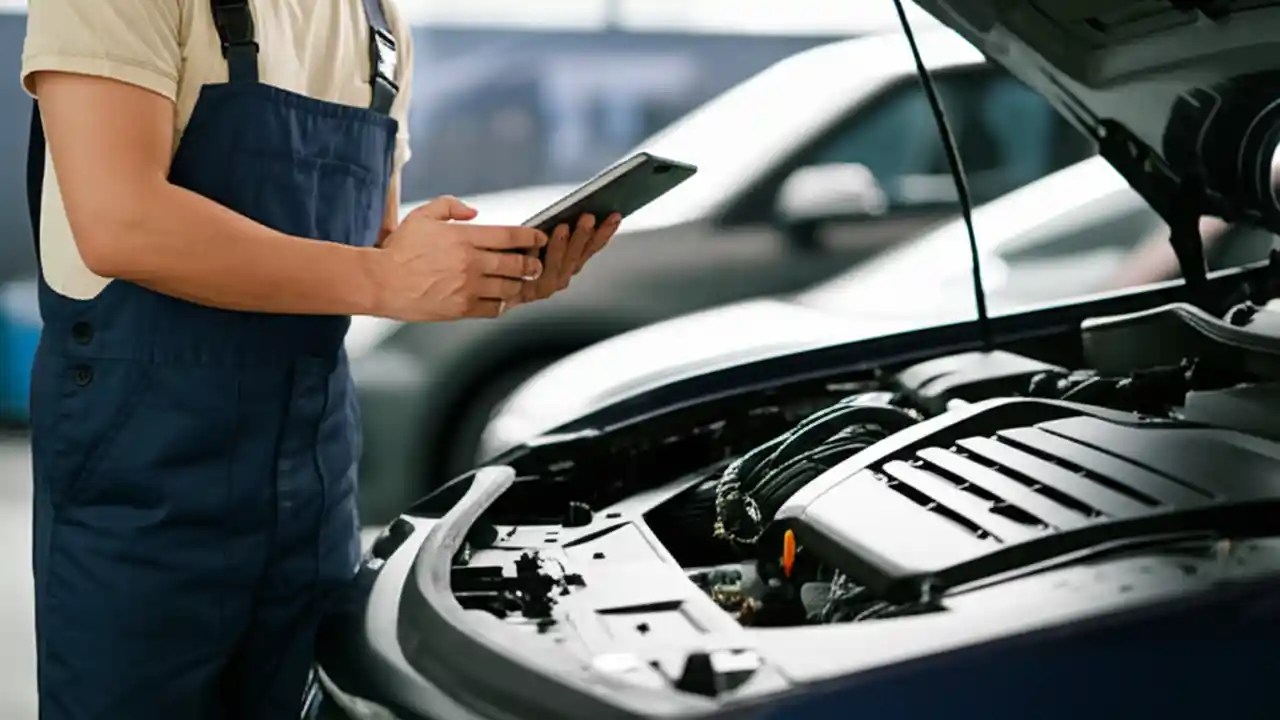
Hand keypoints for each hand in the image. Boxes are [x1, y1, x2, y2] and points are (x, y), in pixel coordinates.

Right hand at [373, 195, 546, 320]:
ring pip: (508, 288)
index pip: (510, 236)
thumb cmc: (399, 250)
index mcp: (464, 238)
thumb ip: (450, 206)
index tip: (539, 239)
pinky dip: (501, 304)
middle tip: (535, 265)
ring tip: (520, 283)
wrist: (380, 282)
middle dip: (531, 264)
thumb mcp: (422, 216)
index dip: (531, 237)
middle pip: (516, 264)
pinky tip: (500, 300)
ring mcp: (467, 288)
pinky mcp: (461, 309)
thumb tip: (474, 212)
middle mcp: (470, 263)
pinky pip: (493, 309)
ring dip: (518, 285)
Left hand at [511, 212, 621, 307]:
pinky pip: (538, 272)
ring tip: (565, 225)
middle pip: (578, 256)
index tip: (615, 215)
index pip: (591, 246)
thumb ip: (560, 227)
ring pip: (560, 265)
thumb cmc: (511, 250)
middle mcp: (562, 275)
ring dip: (565, 245)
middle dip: (586, 236)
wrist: (485, 280)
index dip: (605, 232)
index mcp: (569, 261)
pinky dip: (542, 256)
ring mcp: (546, 285)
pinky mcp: (529, 291)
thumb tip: (581, 208)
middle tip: (590, 217)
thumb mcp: (539, 235)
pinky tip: (544, 239)